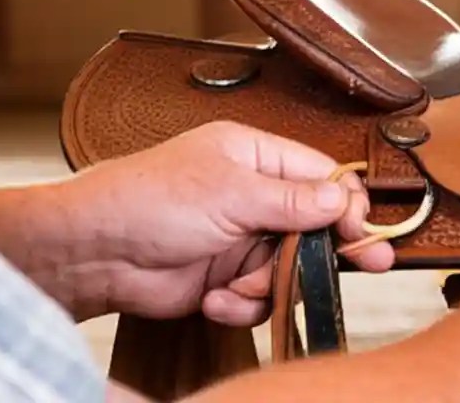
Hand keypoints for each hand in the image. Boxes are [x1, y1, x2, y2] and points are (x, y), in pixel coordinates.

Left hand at [63, 120, 393, 325]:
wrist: (93, 255)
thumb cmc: (149, 201)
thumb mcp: (231, 192)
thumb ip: (294, 199)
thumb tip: (344, 199)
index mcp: (256, 156)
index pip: (323, 176)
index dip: (347, 204)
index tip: (362, 230)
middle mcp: (254, 195)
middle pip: (315, 225)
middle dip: (327, 250)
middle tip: (366, 263)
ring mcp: (241, 238)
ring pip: (291, 267)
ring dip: (268, 284)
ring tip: (236, 288)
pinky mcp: (227, 277)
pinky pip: (261, 297)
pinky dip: (241, 304)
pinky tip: (213, 299)